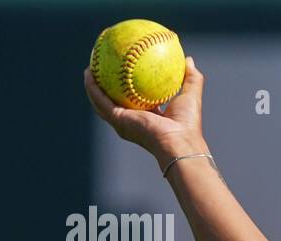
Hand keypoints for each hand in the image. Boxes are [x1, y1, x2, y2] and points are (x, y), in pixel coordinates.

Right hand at [83, 56, 207, 170]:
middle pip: (114, 103)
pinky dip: (93, 88)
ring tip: (89, 70)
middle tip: (101, 69)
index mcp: (150, 118)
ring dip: (93, 87)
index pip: (136, 102)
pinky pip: (100, 101)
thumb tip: (189, 59)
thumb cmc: (187, 123)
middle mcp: (133, 121)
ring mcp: (123, 122)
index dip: (129, 88)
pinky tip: (88, 75)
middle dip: (106, 88)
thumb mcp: (191, 95)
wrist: (179, 141)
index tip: (125, 73)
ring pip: (101, 103)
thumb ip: (191, 78)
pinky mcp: (118, 120)